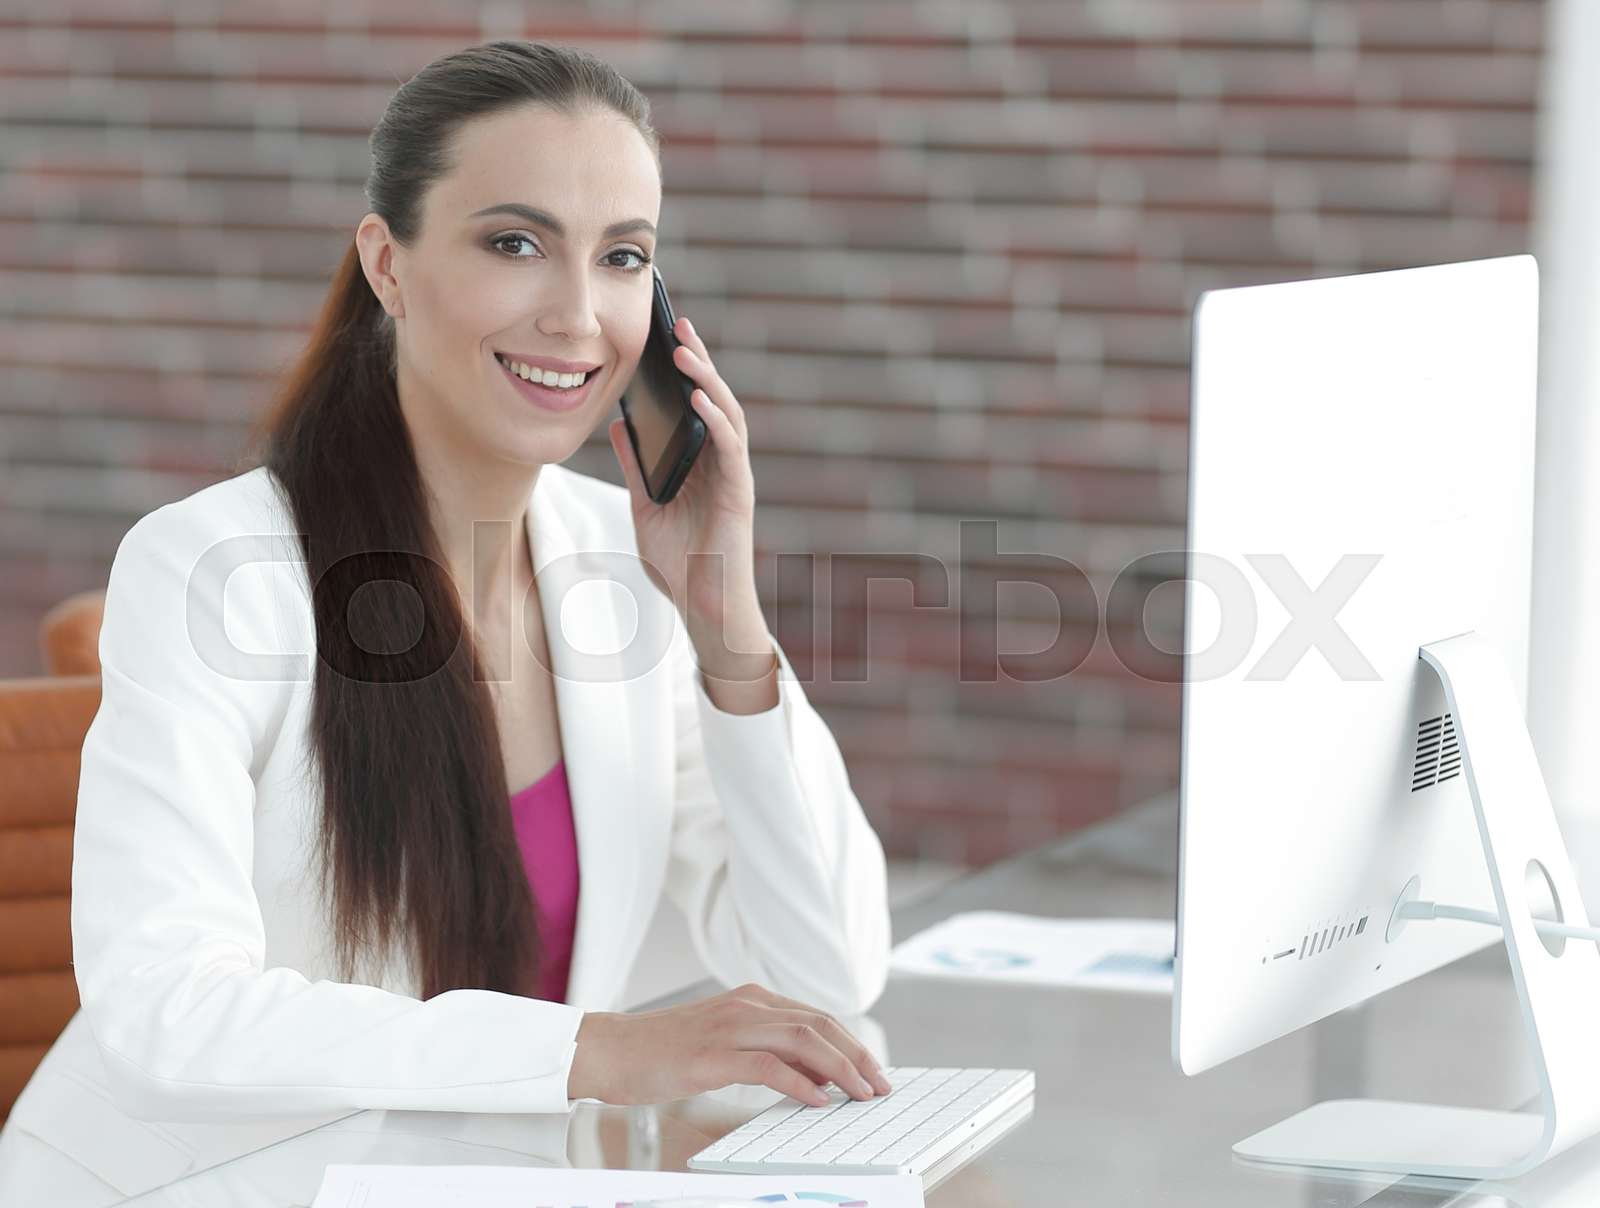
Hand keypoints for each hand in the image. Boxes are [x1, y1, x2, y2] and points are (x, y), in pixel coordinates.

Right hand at [566, 981, 892, 1106]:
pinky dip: (800, 1084)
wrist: (611, 1050)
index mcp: (752, 999)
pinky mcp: (713, 1054)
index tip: (873, 1071)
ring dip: (840, 1068)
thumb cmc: (664, 1052)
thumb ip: (769, 1052)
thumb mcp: (725, 1045)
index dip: (851, 1044)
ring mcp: (730, 1027)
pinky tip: (817, 1101)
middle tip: (879, 1085)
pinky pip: (769, 1066)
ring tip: (860, 1094)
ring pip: (803, 1039)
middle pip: (820, 1024)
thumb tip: (818, 1076)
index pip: (818, 1017)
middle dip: (857, 1056)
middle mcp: (747, 1005)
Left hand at [607, 315, 756, 632]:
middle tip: (678, 323)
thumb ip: (637, 465)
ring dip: (708, 379)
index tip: (664, 335)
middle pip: (713, 399)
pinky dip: (716, 419)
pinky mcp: (739, 491)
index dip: (683, 369)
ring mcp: (733, 475)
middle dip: (697, 359)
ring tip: (686, 351)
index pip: (695, 405)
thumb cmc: (679, 563)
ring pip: (727, 413)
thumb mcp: (645, 505)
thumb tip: (621, 423)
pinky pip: (731, 447)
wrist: (701, 606)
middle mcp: (721, 462)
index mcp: (701, 462)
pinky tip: (698, 398)